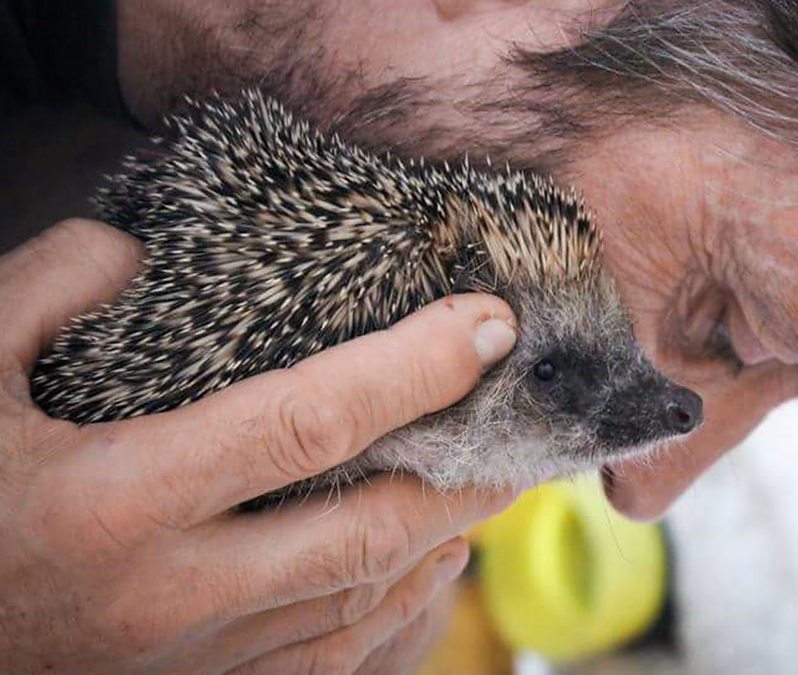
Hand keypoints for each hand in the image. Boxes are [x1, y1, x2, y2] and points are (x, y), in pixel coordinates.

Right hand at [0, 219, 516, 673]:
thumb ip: (47, 290)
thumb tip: (138, 251)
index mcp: (120, 496)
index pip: (311, 419)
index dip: (416, 367)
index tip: (489, 327)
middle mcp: (173, 590)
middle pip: (372, 527)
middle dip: (467, 471)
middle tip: (525, 418)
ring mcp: (193, 658)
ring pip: (363, 599)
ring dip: (443, 538)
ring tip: (492, 481)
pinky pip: (331, 658)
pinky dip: (396, 609)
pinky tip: (426, 565)